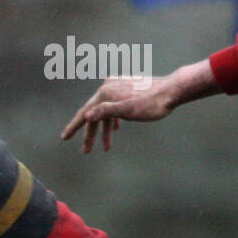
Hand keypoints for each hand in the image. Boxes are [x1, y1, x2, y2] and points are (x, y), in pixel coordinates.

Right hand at [61, 59, 215, 152]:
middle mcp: (108, 87)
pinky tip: (116, 129)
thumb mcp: (128, 110)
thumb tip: (86, 116)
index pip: (85, 113)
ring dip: (104, 130)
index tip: (64, 138)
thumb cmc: (152, 103)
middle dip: (91, 134)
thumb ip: (106, 112)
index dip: (74, 127)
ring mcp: (117, 87)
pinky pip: (113, 107)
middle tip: (87, 151)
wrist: (173, 90)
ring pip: (105, 112)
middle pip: (94, 114)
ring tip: (106, 147)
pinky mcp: (126, 89)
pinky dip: (112, 120)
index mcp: (105, 92)